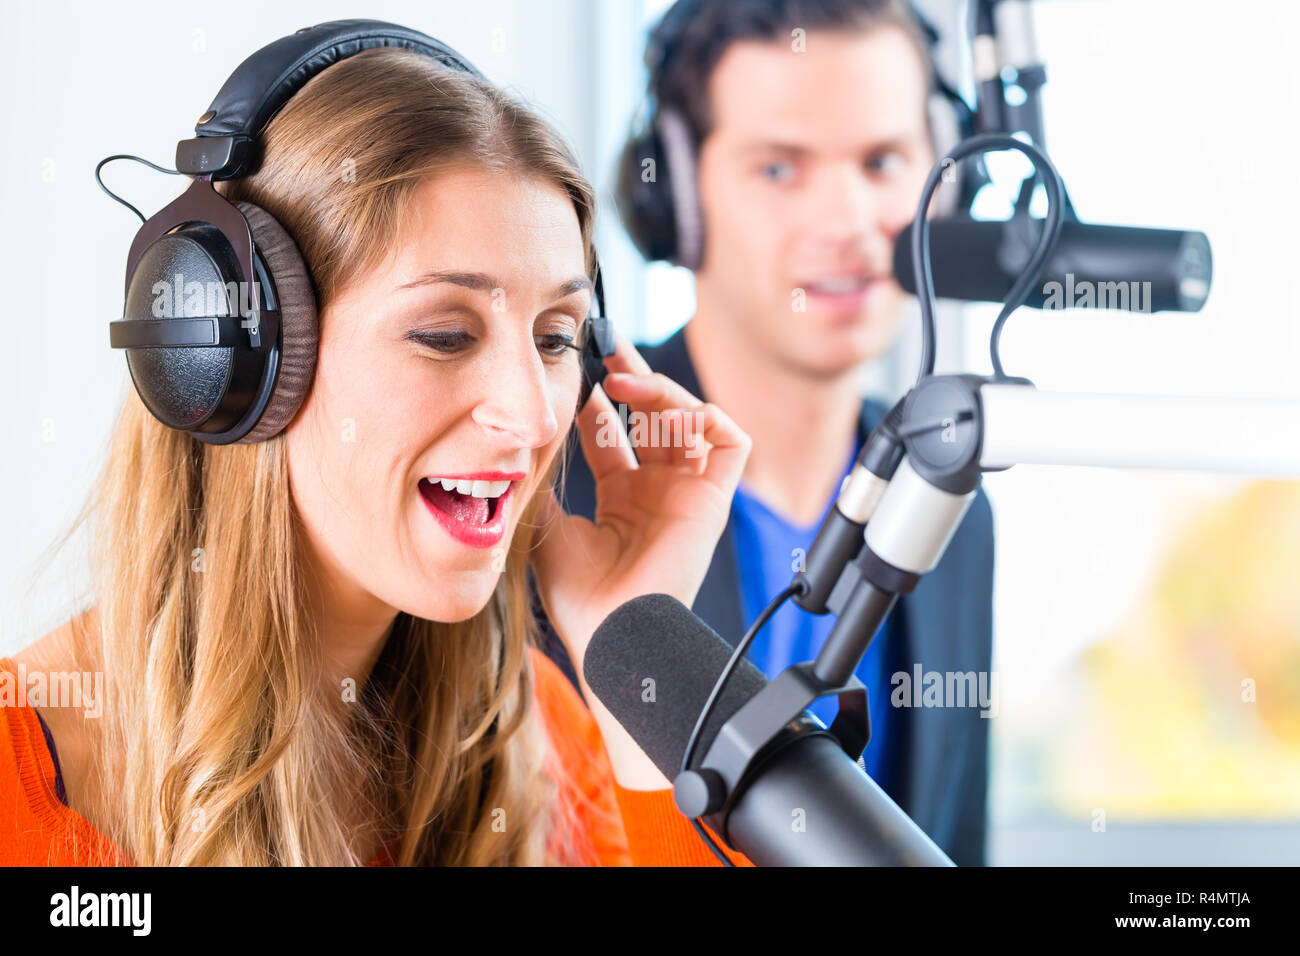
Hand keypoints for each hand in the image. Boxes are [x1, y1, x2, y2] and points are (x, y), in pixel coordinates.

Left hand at [530, 333, 750, 670]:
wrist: (614, 634)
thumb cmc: (581, 600)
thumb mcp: (547, 528)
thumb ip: (541, 486)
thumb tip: (518, 444)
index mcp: (621, 501)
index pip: (614, 434)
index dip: (596, 400)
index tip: (573, 373)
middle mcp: (657, 493)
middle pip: (653, 418)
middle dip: (631, 379)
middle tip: (606, 348)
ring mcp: (687, 494)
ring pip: (689, 420)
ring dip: (661, 391)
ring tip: (625, 380)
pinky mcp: (714, 499)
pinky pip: (729, 442)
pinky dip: (705, 414)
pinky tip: (664, 408)